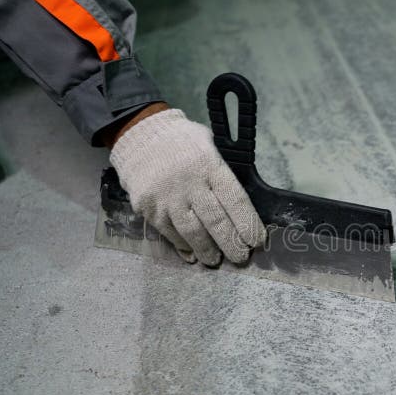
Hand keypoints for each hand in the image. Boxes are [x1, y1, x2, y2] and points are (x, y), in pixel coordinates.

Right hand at [109, 107, 265, 264]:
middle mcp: (189, 183)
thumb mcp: (208, 145)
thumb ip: (222, 172)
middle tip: (240, 257)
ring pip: (192, 231)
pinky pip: (168, 232)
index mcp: (210, 166)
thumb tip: (239, 206)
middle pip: (215, 221)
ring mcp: (167, 197)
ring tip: (215, 260)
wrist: (139, 134)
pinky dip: (182, 246)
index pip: (235, 200)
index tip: (257, 241)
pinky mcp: (148, 207)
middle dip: (231, 243)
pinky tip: (192, 254)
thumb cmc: (182, 142)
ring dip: (207, 249)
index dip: (248, 224)